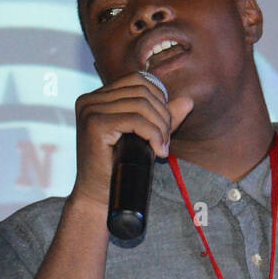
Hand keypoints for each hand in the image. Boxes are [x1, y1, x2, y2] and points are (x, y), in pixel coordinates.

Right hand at [67, 72, 194, 209]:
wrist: (98, 197)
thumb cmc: (119, 169)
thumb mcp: (144, 137)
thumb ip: (163, 118)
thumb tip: (188, 100)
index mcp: (97, 98)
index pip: (137, 80)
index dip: (159, 98)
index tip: (164, 126)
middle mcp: (89, 100)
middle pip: (141, 90)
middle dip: (162, 114)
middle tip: (165, 141)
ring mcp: (90, 111)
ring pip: (140, 104)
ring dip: (159, 126)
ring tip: (162, 147)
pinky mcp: (94, 125)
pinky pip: (135, 120)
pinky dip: (153, 134)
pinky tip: (157, 150)